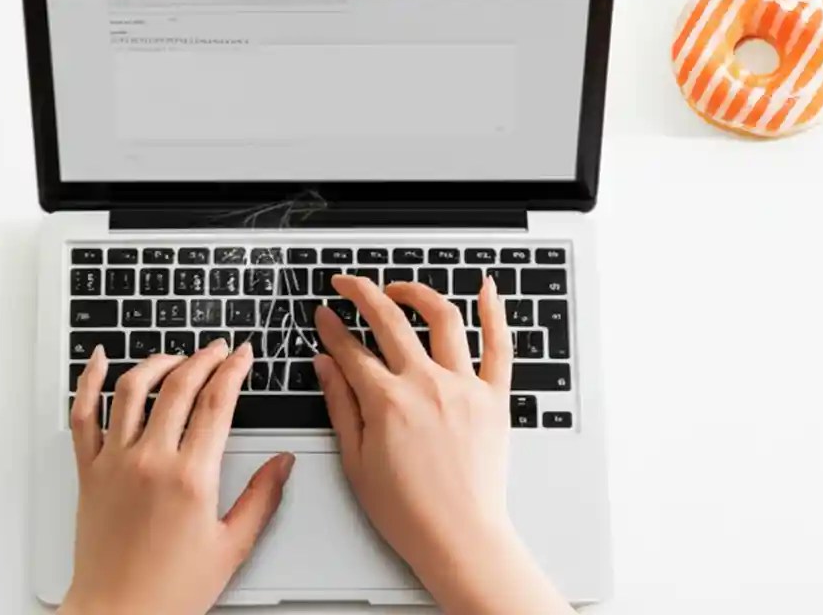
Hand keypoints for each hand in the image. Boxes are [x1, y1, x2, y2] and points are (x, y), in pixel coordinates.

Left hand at [61, 339, 294, 614]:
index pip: (217, 403)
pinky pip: (82, 415)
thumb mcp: (232, 547)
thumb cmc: (170, 592)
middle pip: (178, 386)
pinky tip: (99, 360)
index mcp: (191, 479)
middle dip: (203, 358)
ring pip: (131, 389)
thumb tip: (282, 463)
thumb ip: (262, 498)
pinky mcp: (88, 472)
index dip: (233, 370)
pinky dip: (88, 381)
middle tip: (218, 350)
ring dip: (156, 362)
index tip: (243, 356)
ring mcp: (115, 463)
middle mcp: (150, 462)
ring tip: (175, 357)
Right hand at [314, 274, 572, 614]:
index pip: (351, 349)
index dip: (332, 327)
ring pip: (442, 318)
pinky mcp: (493, 398)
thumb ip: (340, 405)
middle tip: (348, 284)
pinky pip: (499, 347)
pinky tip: (486, 289)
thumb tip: (325, 364)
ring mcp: (463, 387)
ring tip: (400, 288)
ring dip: (417, 293)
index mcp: (387, 401)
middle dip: (363, 293)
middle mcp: (425, 384)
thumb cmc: (408, 511)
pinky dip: (495, 314)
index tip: (324, 315)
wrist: (459, 538)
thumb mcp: (355, 460)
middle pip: (390, 319)